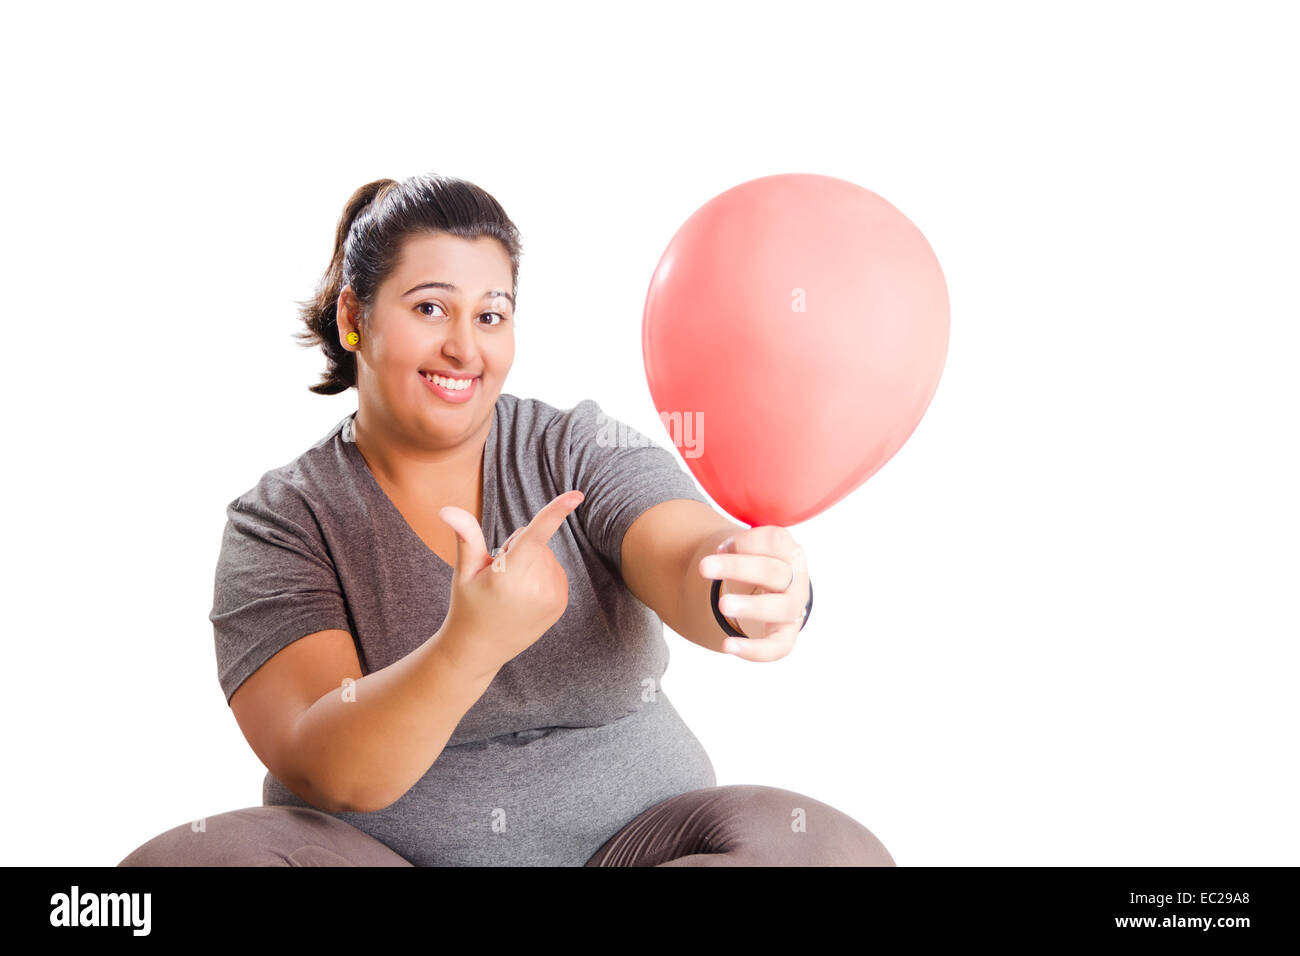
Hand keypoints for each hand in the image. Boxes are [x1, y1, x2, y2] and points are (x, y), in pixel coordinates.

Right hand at [434, 490, 584, 679]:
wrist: (481, 649)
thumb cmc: (468, 605)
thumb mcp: (464, 571)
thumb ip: (465, 536)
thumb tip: (446, 508)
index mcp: (508, 577)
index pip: (534, 536)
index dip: (555, 512)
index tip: (577, 495)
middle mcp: (536, 588)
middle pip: (534, 540)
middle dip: (516, 548)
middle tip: (498, 576)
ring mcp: (552, 596)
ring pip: (545, 553)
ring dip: (529, 562)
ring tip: (510, 589)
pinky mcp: (561, 601)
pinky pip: (554, 568)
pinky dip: (540, 573)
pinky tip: (524, 594)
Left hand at [698, 525, 809, 661]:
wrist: (768, 594)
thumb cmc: (755, 566)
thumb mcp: (748, 550)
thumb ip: (738, 545)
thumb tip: (722, 551)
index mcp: (789, 552)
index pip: (774, 541)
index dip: (746, 541)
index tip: (719, 547)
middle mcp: (797, 580)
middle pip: (774, 572)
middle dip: (737, 568)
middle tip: (702, 567)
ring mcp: (794, 610)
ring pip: (782, 608)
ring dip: (752, 606)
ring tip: (722, 605)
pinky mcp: (785, 637)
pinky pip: (776, 647)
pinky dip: (754, 649)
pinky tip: (728, 646)